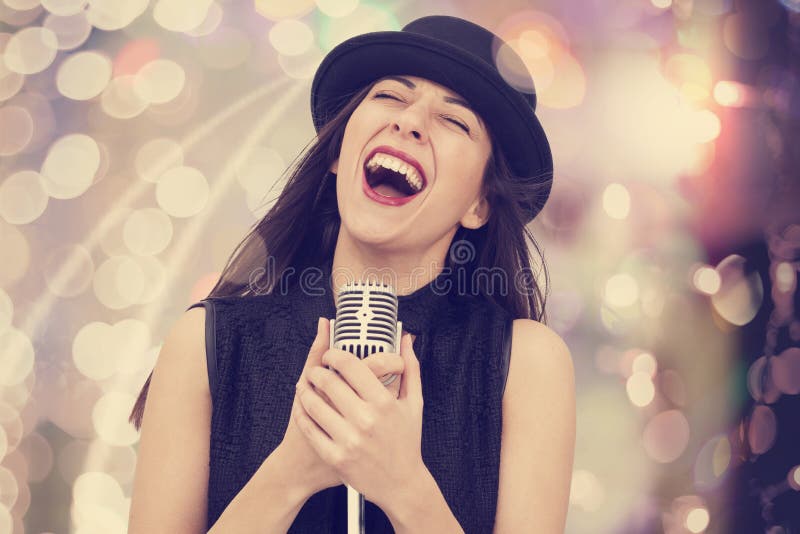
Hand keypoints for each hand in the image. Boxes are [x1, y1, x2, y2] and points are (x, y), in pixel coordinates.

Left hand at [293, 331, 425, 510]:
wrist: (402, 485)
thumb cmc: (407, 442)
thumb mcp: (414, 403)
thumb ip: (410, 368)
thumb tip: (406, 340)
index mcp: (384, 403)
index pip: (351, 366)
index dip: (334, 355)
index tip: (330, 355)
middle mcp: (366, 420)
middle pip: (329, 382)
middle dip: (317, 371)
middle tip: (316, 371)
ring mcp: (349, 440)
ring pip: (314, 404)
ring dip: (305, 390)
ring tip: (306, 386)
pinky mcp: (336, 457)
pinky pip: (310, 429)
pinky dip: (302, 414)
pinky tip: (303, 407)